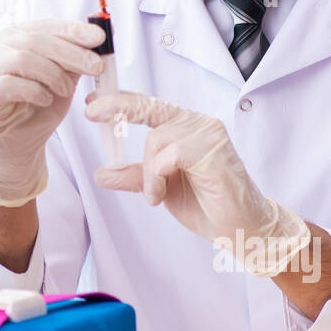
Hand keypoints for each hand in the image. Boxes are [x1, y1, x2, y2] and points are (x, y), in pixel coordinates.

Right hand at [0, 19, 106, 205]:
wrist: (16, 143)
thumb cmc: (35, 107)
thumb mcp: (62, 79)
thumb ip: (73, 59)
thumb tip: (99, 39)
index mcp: (14, 35)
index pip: (46, 25)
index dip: (73, 30)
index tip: (99, 37)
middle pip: (36, 40)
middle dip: (71, 53)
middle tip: (95, 67)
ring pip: (24, 58)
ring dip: (53, 75)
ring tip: (66, 91)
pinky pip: (10, 84)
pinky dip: (35, 91)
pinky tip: (44, 99)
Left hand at [84, 90, 309, 275]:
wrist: (240, 229)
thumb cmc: (207, 205)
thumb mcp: (161, 189)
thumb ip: (135, 177)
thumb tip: (102, 173)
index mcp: (186, 128)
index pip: (150, 107)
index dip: (121, 102)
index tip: (92, 103)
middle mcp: (198, 125)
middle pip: (151, 107)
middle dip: (119, 106)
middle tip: (91, 112)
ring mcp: (208, 135)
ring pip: (156, 138)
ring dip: (148, 172)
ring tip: (156, 195)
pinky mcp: (212, 151)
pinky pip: (169, 156)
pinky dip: (157, 177)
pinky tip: (161, 196)